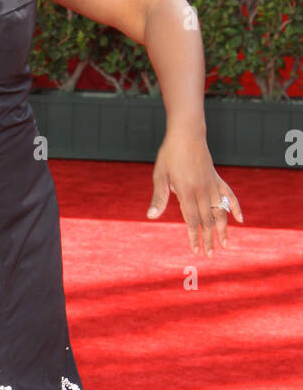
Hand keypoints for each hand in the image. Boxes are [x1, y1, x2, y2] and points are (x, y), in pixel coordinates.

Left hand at [147, 127, 243, 255]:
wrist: (187, 134)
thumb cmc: (170, 155)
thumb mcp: (160, 176)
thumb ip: (159, 198)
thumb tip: (151, 216)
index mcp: (187, 192)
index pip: (192, 220)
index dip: (194, 237)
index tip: (196, 251)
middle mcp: (202, 191)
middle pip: (207, 220)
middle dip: (208, 239)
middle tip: (210, 255)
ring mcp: (212, 185)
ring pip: (220, 211)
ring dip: (223, 229)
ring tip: (226, 244)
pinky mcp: (217, 179)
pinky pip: (230, 195)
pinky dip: (235, 207)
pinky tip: (239, 219)